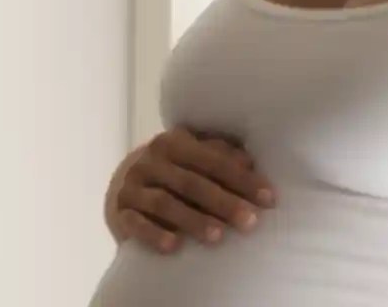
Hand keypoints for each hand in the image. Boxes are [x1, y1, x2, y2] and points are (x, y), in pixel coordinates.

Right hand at [105, 126, 276, 253]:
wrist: (125, 188)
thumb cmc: (175, 173)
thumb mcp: (195, 159)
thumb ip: (221, 156)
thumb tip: (250, 161)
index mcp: (174, 142)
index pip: (212, 160)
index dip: (242, 178)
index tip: (268, 198)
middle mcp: (150, 161)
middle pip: (191, 182)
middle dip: (223, 202)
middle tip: (251, 222)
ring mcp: (132, 187)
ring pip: (164, 203)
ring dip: (193, 220)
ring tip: (219, 236)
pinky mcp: (119, 213)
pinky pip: (136, 224)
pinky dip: (154, 234)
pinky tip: (174, 246)